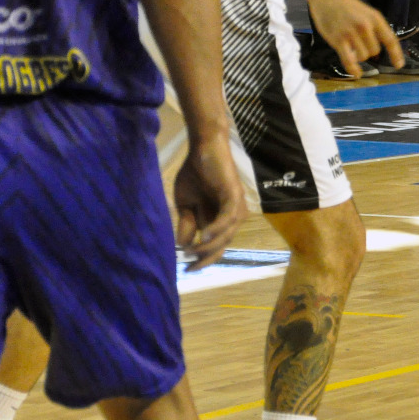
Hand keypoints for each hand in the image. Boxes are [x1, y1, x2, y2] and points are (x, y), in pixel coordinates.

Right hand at [173, 132, 246, 270]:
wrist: (202, 149)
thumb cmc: (195, 174)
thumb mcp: (185, 204)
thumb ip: (187, 224)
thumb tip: (183, 245)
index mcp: (220, 219)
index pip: (216, 246)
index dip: (203, 259)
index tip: (187, 270)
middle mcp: (232, 216)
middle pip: (222, 244)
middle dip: (206, 257)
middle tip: (190, 267)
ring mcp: (235, 207)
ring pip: (226, 235)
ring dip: (209, 246)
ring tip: (192, 252)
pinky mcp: (234, 196)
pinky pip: (228, 218)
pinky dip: (216, 229)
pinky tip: (203, 237)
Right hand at [310, 0, 403, 74]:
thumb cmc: (347, 6)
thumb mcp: (367, 13)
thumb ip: (374, 29)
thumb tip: (378, 49)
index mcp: (375, 18)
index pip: (390, 40)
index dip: (396, 54)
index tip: (399, 65)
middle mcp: (365, 26)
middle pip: (374, 51)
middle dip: (368, 51)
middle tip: (358, 44)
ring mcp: (351, 33)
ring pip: (363, 56)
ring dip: (358, 56)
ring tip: (351, 47)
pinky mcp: (338, 40)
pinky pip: (349, 61)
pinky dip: (353, 69)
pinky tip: (356, 74)